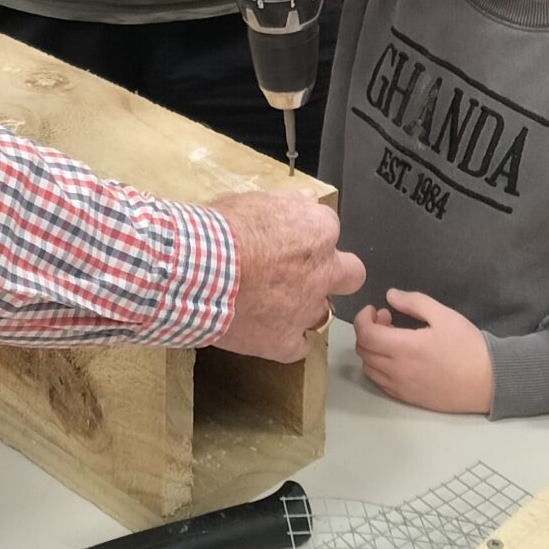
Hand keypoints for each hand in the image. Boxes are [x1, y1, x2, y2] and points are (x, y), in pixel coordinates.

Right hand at [210, 191, 363, 362]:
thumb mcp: (254, 201)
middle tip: (304, 274)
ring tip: (270, 303)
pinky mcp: (285, 341)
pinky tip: (264, 331)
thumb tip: (305, 201)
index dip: (308, 235)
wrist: (196, 270)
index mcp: (318, 231)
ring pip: (322, 313)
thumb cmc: (220, 231)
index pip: (328, 229)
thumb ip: (286, 204)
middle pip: (351, 275)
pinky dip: (284, 340)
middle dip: (333, 274)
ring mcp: (307, 310)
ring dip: (303, 308)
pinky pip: (298, 346)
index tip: (289, 239)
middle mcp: (323, 272)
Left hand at [354, 290, 493, 413]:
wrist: (489, 381)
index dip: (363, 319)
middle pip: (363, 351)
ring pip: (369, 369)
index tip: (374, 310)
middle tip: (386, 321)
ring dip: (372, 350)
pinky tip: (396, 358)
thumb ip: (414, 302)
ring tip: (391, 340)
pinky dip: (379, 368)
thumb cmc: (468, 346)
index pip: (366, 335)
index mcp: (405, 348)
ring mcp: (401, 388)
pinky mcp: (408, 399)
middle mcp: (398, 371)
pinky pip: (381, 383)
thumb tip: (390, 295)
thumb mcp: (444, 315)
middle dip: (368, 331)